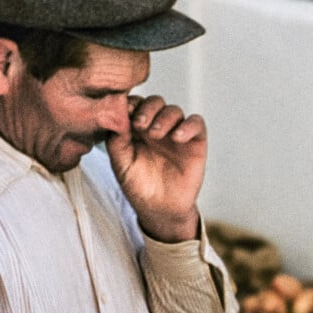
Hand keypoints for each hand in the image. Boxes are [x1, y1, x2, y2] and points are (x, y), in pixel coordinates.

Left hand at [107, 94, 205, 241]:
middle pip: (155, 102)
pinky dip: (188, 125)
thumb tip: (115, 116)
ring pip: (174, 110)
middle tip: (140, 124)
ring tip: (156, 134)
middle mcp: (157, 126)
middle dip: (147, 109)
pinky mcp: (195, 141)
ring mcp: (176, 133)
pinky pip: (196, 123)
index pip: (135, 104)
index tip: (123, 112)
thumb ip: (116, 140)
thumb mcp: (121, 164)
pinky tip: (177, 137)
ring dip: (164, 118)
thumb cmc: (139, 187)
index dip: (130, 104)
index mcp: (136, 129)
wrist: (161, 209)